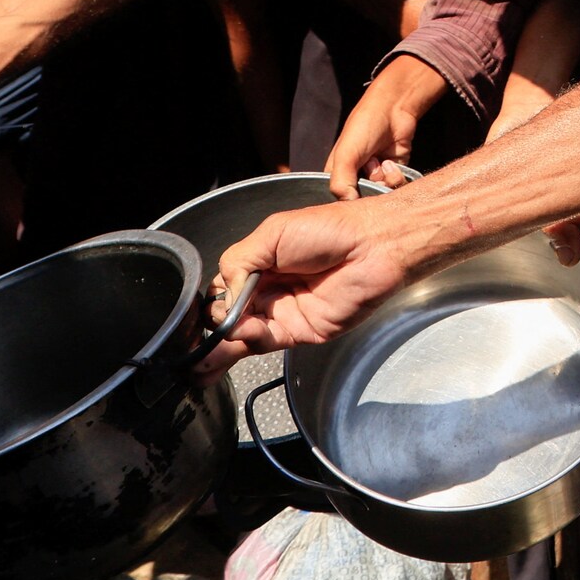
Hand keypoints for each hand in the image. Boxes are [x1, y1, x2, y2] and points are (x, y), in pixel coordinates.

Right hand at [203, 193, 431, 371]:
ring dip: (222, 343)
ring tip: (208, 349)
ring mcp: (282, 313)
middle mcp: (268, 291)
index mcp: (260, 264)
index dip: (216, 297)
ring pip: (242, 335)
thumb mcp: (273, 232)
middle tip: (214, 323)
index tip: (212, 302)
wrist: (372, 247)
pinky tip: (239, 333)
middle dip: (215, 324)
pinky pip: (265, 342)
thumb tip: (224, 293)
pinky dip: (247, 341)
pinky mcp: (299, 331)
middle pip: (229, 316)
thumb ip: (240, 261)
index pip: (225, 288)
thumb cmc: (329, 230)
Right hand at [324, 54, 445, 200]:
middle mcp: (356, 178)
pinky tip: (391, 162)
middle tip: (371, 169)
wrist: (395, 110)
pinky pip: (396, 188)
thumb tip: (349, 205)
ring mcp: (376, 177)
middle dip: (370, 186)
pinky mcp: (394, 174)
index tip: (356, 193)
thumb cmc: (364, 127)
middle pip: (364, 201)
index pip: (339, 200)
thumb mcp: (346, 155)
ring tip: (381, 161)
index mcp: (337, 174)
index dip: (348, 201)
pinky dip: (396, 177)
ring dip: (384, 179)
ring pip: (382, 196)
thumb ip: (341, 182)